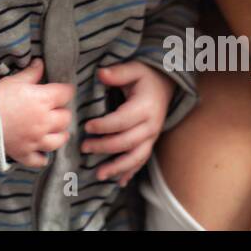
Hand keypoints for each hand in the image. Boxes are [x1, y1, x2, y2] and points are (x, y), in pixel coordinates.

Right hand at [0, 58, 74, 167]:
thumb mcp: (14, 81)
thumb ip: (31, 73)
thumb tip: (40, 63)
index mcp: (43, 100)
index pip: (66, 93)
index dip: (65, 90)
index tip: (61, 90)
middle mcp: (44, 121)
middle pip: (66, 118)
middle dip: (62, 112)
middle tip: (55, 109)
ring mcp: (36, 140)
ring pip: (59, 140)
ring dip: (59, 134)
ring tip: (56, 130)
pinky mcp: (25, 154)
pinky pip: (41, 160)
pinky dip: (43, 157)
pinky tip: (42, 152)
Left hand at [81, 61, 174, 186]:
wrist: (166, 85)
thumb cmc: (145, 77)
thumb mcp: (134, 68)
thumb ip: (118, 72)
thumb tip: (101, 73)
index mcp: (145, 107)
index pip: (123, 121)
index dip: (105, 125)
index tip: (87, 126)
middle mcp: (151, 125)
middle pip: (127, 142)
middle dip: (105, 147)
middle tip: (84, 147)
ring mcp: (152, 137)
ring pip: (136, 157)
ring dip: (117, 167)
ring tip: (99, 175)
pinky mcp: (150, 143)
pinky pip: (141, 161)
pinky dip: (130, 172)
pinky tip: (118, 182)